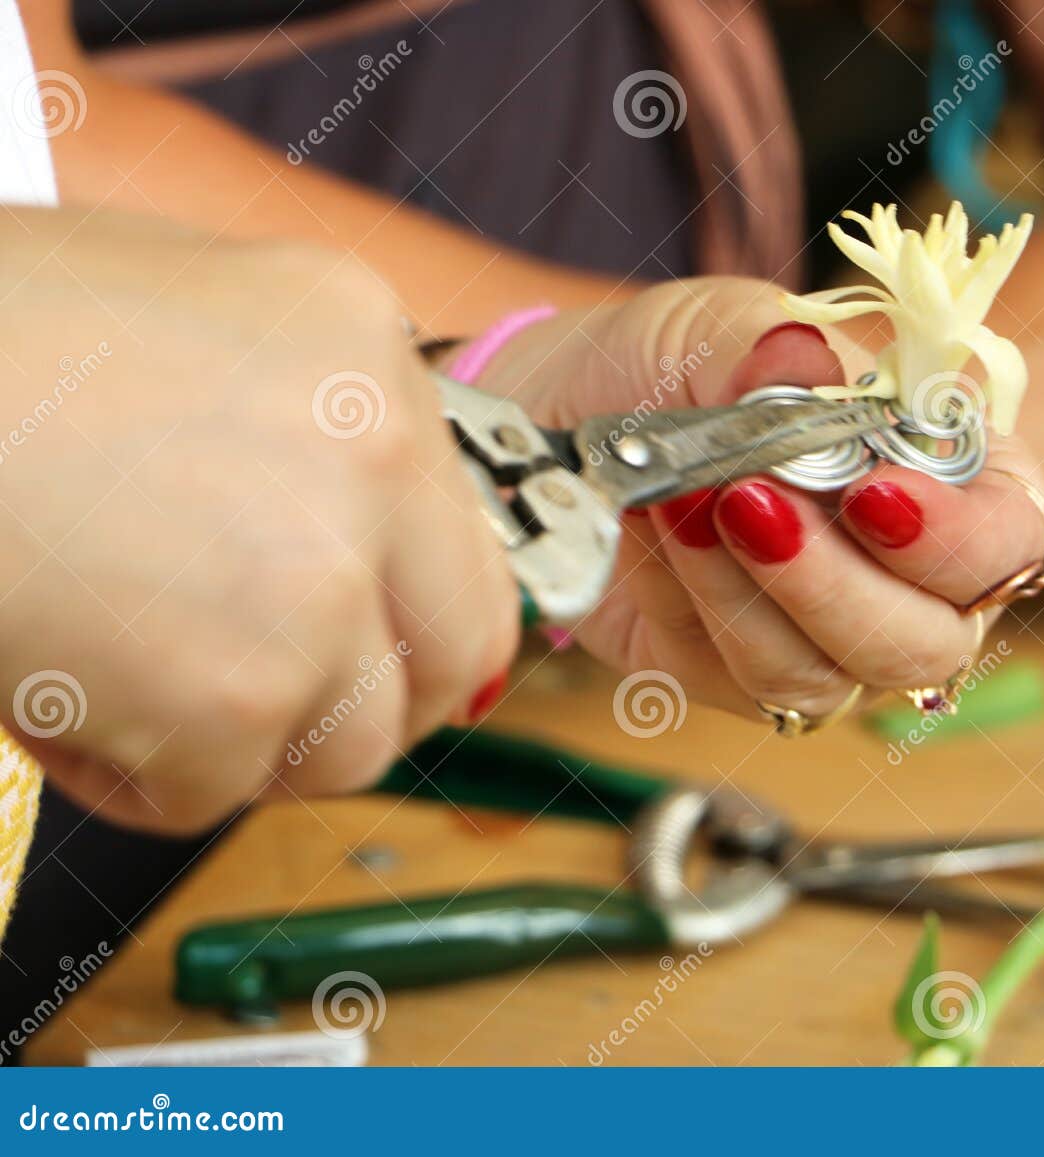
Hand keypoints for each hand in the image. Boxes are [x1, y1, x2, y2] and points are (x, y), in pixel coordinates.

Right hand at [0, 208, 519, 832]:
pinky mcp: (230, 694)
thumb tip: (360, 527)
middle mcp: (375, 467)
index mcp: (370, 359)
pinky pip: (212, 794)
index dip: (422, 626)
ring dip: (244, 740)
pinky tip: (55, 685)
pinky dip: (130, 770)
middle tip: (269, 700)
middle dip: (365, 700)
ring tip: (127, 670)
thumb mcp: (182, 306)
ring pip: (344, 745)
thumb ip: (302, 415)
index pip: (473, 551)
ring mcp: (314, 585)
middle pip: (450, 661)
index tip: (382, 657)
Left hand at [475, 278, 1043, 724]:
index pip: (1006, 539)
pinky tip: (648, 532)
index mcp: (948, 481)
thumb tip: (803, 366)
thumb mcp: (718, 323)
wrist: (564, 412)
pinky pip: (727, 678)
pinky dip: (683, 602)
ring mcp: (826, 642)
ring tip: (677, 499)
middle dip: (834, 585)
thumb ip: (767, 347)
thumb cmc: (679, 363)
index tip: (870, 496)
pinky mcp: (736, 678)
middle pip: (927, 643)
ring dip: (742, 593)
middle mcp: (907, 580)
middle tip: (748, 502)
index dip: (956, 538)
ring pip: (823, 678)